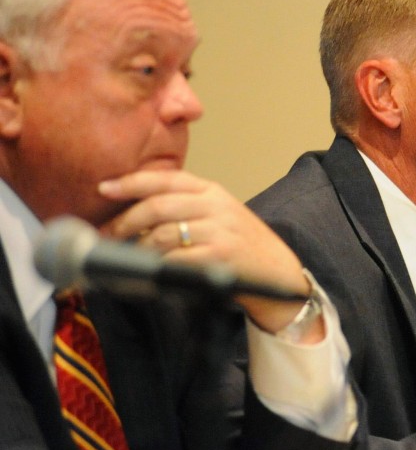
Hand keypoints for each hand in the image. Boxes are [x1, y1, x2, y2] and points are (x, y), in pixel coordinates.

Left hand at [98, 170, 317, 336]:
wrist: (277, 271)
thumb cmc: (241, 243)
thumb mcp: (219, 213)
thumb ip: (185, 204)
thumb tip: (134, 208)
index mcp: (212, 191)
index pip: (166, 179)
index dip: (131, 182)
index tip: (104, 188)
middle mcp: (216, 206)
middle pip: (158, 206)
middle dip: (125, 220)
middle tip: (109, 232)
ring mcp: (219, 231)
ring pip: (162, 234)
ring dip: (138, 246)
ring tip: (129, 252)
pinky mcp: (219, 257)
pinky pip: (174, 259)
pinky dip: (155, 264)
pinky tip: (150, 267)